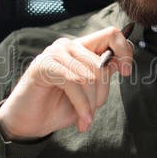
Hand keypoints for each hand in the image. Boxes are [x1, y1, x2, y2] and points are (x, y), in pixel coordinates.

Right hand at [0, 26, 133, 139]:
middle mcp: (68, 46)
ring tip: (85, 120)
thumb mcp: (90, 92)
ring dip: (91, 104)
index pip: (111, 34)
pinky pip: (73, 82)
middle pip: (102, 64)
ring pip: (89, 75)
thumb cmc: (59, 106)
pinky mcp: (43, 65)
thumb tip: (120, 63)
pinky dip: (82, 105)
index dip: (125, 51)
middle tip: (92, 113)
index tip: (126, 72)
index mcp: (81, 48)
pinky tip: (81, 120)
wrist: (30, 123)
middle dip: (102, 93)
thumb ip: (103, 74)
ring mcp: (54, 53)